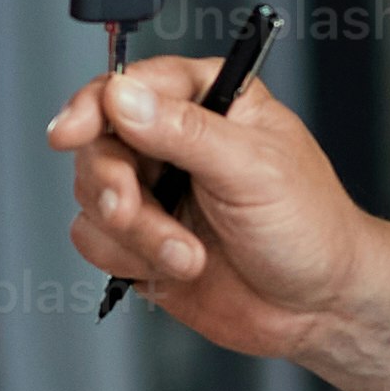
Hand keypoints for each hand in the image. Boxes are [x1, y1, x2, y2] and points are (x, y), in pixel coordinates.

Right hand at [44, 56, 381, 361]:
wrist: (319, 305)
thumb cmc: (309, 225)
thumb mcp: (253, 168)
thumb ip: (184, 132)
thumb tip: (122, 98)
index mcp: (205, 98)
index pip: (128, 85)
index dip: (92, 106)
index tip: (70, 133)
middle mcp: (171, 139)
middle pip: (97, 142)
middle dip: (115, 186)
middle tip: (132, 210)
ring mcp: (154, 190)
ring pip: (91, 195)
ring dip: (135, 234)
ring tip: (186, 255)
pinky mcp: (140, 239)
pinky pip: (95, 240)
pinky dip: (128, 260)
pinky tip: (175, 268)